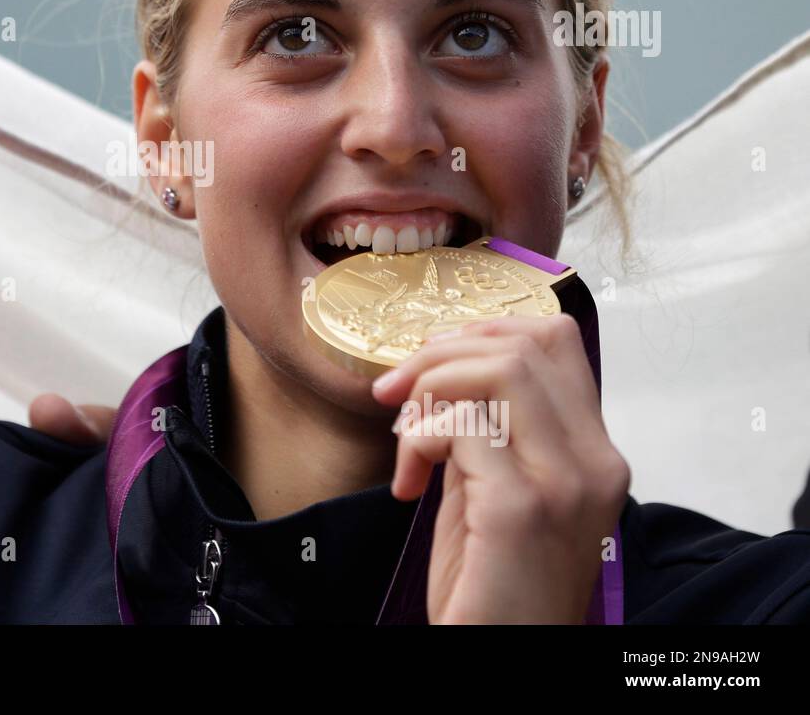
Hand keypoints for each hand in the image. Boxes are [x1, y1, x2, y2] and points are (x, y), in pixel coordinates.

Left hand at [371, 314, 629, 623]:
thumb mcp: (498, 491)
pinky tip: (409, 484)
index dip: (480, 332)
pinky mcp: (520, 510)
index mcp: (593, 454)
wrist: (503, 659)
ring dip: (429, 390)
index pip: (555, 340)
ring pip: (500, 370)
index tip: (431, 366)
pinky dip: (418, 438)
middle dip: (441, 354)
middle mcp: (594, 464)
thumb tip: (442, 369)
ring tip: (407, 441)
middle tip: (397, 396)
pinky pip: (461, 426)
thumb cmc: (492, 586)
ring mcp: (564, 485)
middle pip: (525, 344)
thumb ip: (491, 432)